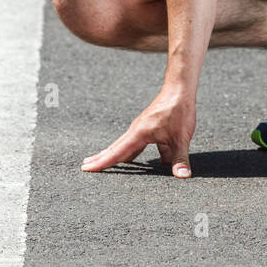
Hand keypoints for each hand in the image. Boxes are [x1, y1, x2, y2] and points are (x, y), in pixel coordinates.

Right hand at [81, 87, 196, 177]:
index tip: (86, 168)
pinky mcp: (147, 127)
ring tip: (101, 162)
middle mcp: (136, 130)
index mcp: (139, 134)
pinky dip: (129, 152)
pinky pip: (134, 143)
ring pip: (124, 145)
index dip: (102, 162)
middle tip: (84, 166)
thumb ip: (180, 159)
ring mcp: (140, 128)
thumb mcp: (182, 138)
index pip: (117, 152)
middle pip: (114, 147)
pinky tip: (131, 159)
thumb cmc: (179, 111)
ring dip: (113, 154)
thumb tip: (182, 177)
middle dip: (100, 157)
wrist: (179, 89)